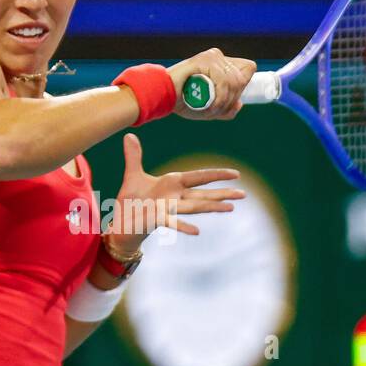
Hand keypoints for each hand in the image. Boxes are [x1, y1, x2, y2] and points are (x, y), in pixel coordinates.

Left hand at [104, 133, 244, 255]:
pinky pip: (173, 222)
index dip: (217, 175)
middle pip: (203, 194)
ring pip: (194, 207)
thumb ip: (133, 155)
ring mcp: (168, 209)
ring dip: (212, 207)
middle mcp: (175, 197)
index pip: (199, 177)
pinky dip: (184, 226)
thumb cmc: (131, 200)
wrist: (121, 222)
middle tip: (244, 194)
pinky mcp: (158, 219)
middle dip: (223, 193)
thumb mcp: (133, 175)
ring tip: (231, 208)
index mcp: (173, 183)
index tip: (236, 174)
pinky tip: (197, 231)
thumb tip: (129, 134)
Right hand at [167, 49, 256, 120]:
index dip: (242, 86)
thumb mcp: (209, 109)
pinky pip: (224, 82)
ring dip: (224, 102)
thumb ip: (225, 107)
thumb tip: (240, 104)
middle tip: (215, 110)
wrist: (163, 97)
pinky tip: (209, 105)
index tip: (228, 100)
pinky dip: (219, 98)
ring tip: (209, 110)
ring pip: (234, 82)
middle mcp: (219, 57)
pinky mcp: (205, 59)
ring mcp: (212, 57)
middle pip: (242, 79)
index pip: (248, 68)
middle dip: (231, 99)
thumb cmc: (183, 102)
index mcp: (221, 64)